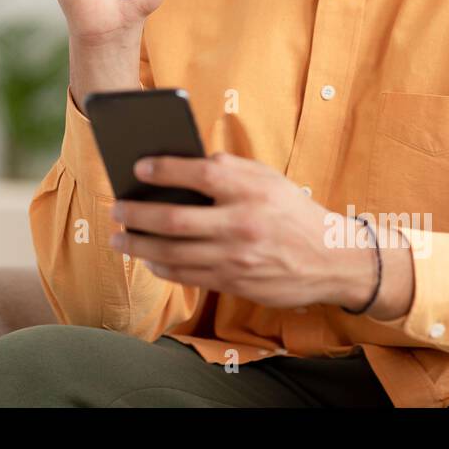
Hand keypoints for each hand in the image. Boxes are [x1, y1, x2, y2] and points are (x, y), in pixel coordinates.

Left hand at [106, 152, 376, 310]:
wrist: (332, 259)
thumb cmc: (292, 211)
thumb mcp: (268, 179)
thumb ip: (229, 168)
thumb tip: (182, 165)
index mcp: (250, 190)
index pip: (199, 173)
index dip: (163, 169)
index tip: (137, 168)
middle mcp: (241, 224)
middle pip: (174, 220)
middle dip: (137, 215)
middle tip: (116, 210)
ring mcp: (237, 257)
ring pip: (173, 253)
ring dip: (139, 246)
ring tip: (119, 238)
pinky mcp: (235, 282)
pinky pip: (187, 275)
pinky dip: (161, 267)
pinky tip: (147, 259)